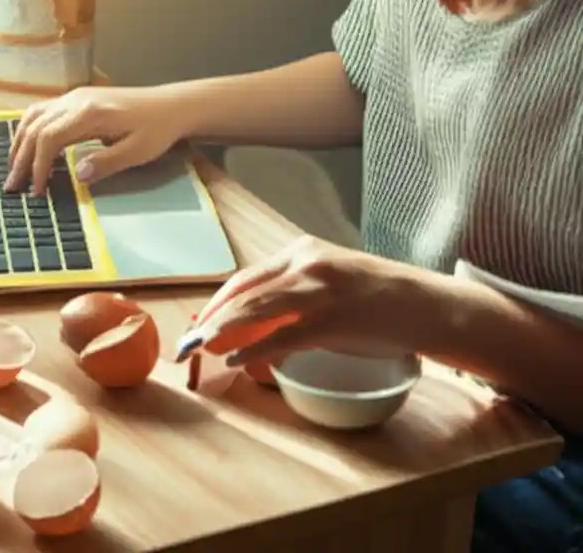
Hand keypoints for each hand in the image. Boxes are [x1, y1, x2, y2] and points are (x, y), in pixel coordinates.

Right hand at [4, 86, 191, 194]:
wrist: (172, 105)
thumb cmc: (158, 130)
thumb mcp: (138, 152)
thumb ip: (107, 163)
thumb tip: (77, 175)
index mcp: (89, 114)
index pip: (48, 139)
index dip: (37, 166)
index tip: (37, 191)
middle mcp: (75, 101)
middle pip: (35, 128)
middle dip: (20, 159)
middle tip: (13, 187)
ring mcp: (74, 97)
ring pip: (33, 117)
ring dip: (20, 143)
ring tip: (14, 168)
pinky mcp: (77, 99)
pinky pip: (42, 112)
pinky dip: (29, 130)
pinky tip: (27, 146)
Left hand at [192, 236, 443, 366]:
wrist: (428, 305)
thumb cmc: (376, 298)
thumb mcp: (328, 283)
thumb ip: (291, 296)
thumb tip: (249, 325)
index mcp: (301, 252)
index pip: (245, 278)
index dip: (215, 304)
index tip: (195, 324)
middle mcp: (306, 264)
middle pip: (243, 293)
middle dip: (209, 320)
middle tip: (186, 343)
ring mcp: (320, 291)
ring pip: (256, 311)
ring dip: (222, 333)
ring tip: (202, 350)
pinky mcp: (334, 319)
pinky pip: (283, 336)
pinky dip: (254, 350)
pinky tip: (236, 361)